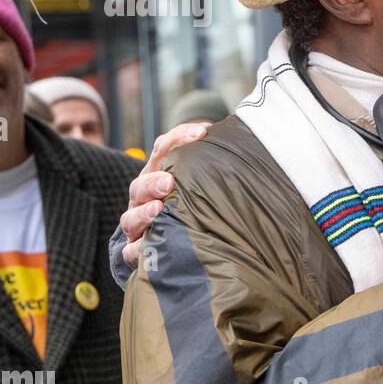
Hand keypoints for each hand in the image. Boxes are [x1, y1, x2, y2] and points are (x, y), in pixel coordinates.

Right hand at [120, 123, 210, 267]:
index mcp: (160, 174)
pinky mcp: (137, 250)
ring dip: (143, 213)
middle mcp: (145, 198)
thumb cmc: (193, 204)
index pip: (164, 148)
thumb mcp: (203, 182)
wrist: (172, 243)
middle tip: (169, 181)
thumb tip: (251, 143)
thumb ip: (217, 166)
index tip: (202, 131)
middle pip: (142, 184)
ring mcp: (138, 224)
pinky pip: (131, 251)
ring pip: (131, 218)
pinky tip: (146, 248)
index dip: (180, 137)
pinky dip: (137, 249)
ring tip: (158, 209)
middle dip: (153, 181)